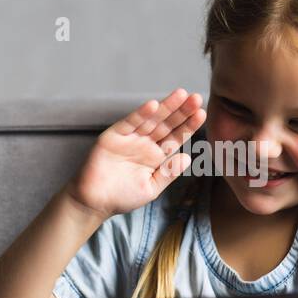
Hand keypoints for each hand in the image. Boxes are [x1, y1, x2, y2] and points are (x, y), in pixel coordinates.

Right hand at [63, 88, 205, 219]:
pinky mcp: (114, 136)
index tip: (202, 113)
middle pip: (167, 124)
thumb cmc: (123, 197)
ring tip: (181, 94)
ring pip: (151, 119)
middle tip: (196, 98)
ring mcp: (130, 138)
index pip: (176, 137)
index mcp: (157, 155)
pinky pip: (129, 123)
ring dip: (166, 106)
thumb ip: (168, 173)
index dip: (188, 125)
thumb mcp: (151, 187)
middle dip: (181, 111)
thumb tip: (187, 157)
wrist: (95, 203)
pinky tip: (154, 105)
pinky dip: (140, 114)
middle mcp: (145, 143)